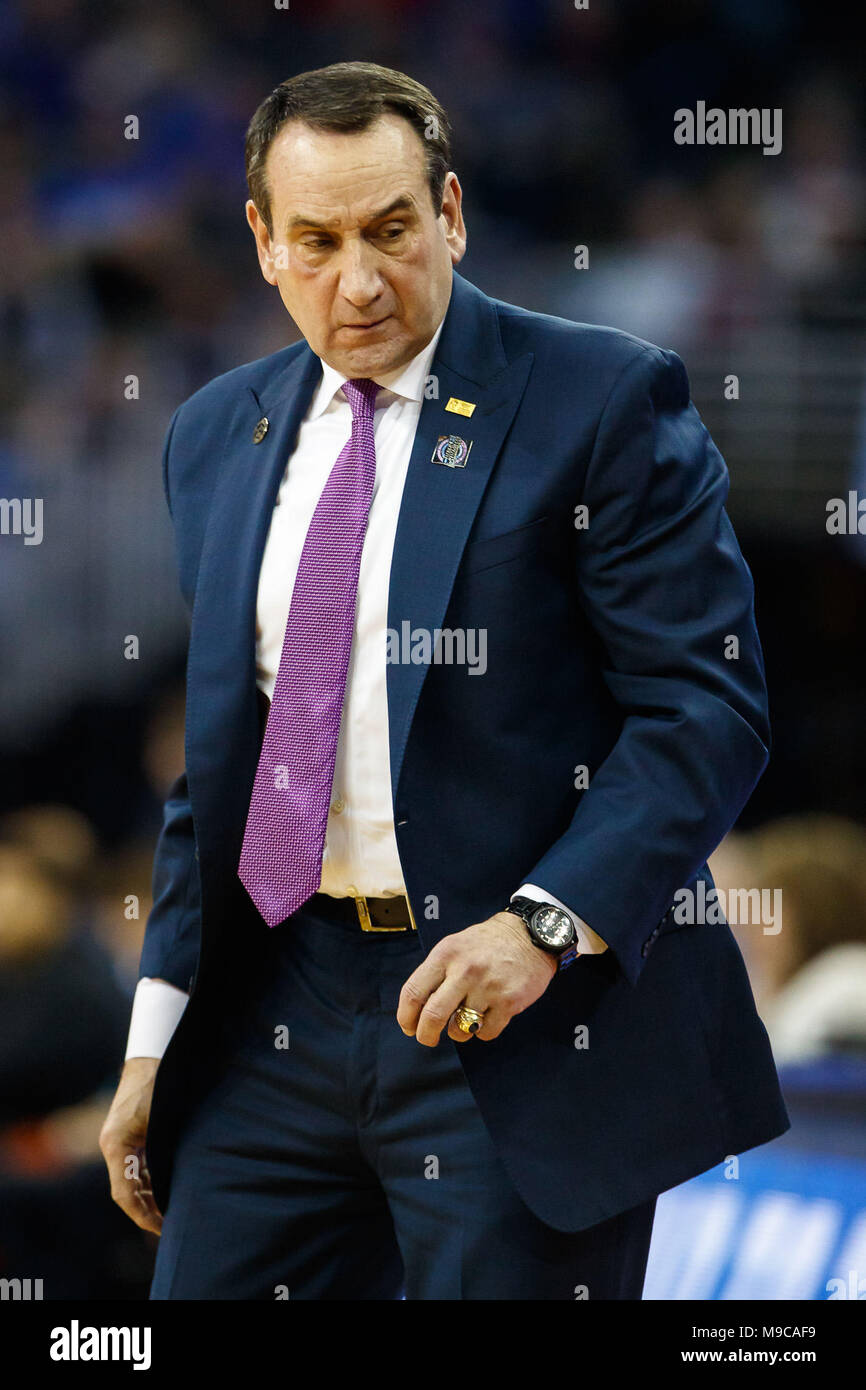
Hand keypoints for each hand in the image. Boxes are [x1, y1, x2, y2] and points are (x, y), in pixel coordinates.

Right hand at [99, 1057, 162, 1234]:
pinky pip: (137, 1165)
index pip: (124, 1194)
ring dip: (149, 1197)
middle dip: (147, 1211)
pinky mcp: (130, 1133)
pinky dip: (151, 1180)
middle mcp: (113, 1144)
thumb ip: (168, 1153)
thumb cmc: (163, 1082)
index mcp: (116, 1144)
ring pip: (132, 1179)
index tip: (162, 1229)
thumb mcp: (166, 1120)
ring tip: (173, 1214)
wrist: (156, 1051)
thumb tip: (186, 1185)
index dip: (143, 1216)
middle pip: (127, 1191)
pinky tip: (170, 1189)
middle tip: (171, 1228)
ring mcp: (120, 1139)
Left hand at [397, 911, 557, 1045]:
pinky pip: (486, 1033)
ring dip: (459, 1032)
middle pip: (433, 1016)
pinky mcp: (509, 1002)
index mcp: (445, 955)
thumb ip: (436, 974)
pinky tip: (487, 1016)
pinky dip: (483, 1031)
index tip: (408, 1026)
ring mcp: (488, 987)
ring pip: (460, 1029)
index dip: (405, 1016)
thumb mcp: (454, 946)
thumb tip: (418, 1011)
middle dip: (425, 1035)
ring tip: (466, 1019)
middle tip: (427, 1038)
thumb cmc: (486, 944)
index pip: (414, 992)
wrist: (530, 935)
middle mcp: (464, 971)